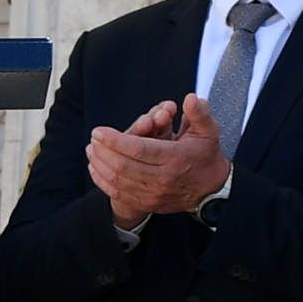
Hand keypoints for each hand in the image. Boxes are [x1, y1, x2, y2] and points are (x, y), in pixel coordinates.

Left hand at [83, 99, 229, 225]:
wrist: (210, 189)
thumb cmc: (205, 155)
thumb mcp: (208, 131)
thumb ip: (199, 113)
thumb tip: (189, 98)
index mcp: (176, 158)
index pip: (139, 150)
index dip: (115, 140)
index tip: (99, 131)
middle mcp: (163, 179)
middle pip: (123, 166)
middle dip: (103, 151)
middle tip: (94, 138)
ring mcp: (153, 194)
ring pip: (116, 180)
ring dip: (99, 164)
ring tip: (92, 149)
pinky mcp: (147, 203)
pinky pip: (117, 193)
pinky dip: (102, 180)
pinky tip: (95, 167)